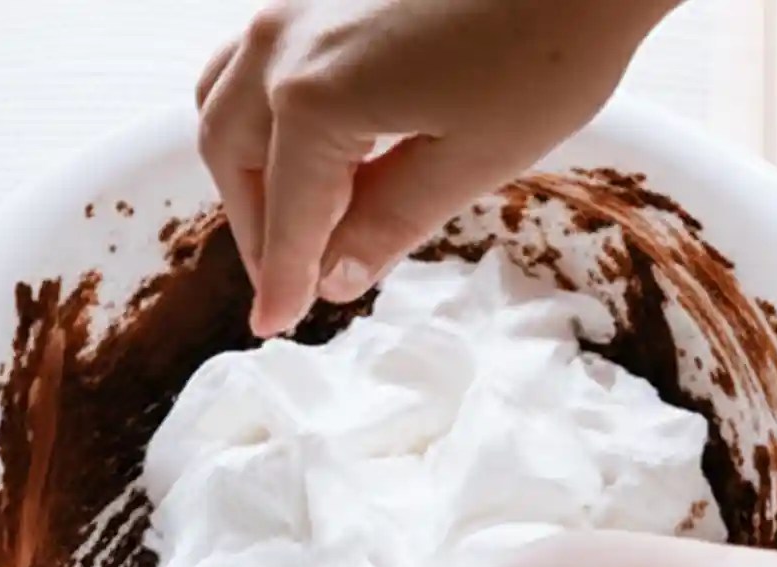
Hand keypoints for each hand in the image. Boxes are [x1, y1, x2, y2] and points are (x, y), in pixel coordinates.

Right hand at [196, 0, 676, 335]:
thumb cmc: (548, 48)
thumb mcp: (473, 160)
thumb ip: (389, 222)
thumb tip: (336, 279)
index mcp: (315, 96)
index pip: (287, 213)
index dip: (283, 277)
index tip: (272, 325)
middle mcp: (285, 41)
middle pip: (231, 151)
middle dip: (255, 225)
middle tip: (290, 281)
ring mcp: (297, 1)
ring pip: (228, 96)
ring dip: (247, 164)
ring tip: (296, 216)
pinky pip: (259, 56)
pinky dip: (267, 111)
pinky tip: (318, 142)